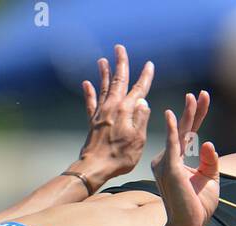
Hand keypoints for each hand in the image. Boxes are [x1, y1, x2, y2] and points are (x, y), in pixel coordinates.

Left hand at [74, 44, 153, 186]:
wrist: (95, 167)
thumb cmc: (119, 156)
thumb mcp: (138, 140)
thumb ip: (141, 119)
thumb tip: (143, 101)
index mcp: (126, 111)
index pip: (138, 90)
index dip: (145, 77)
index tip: (149, 65)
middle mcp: (112, 107)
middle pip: (118, 81)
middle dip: (120, 64)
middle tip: (119, 48)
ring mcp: (101, 113)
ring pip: (103, 88)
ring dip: (104, 73)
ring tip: (102, 60)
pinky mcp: (93, 121)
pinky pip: (90, 102)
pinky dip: (89, 92)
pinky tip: (86, 84)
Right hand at [151, 90, 217, 225]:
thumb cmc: (197, 206)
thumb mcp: (209, 178)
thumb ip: (209, 160)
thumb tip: (207, 142)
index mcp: (177, 160)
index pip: (189, 133)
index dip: (197, 115)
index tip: (203, 97)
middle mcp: (168, 159)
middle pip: (183, 130)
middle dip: (193, 110)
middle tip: (202, 93)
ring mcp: (166, 163)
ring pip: (179, 134)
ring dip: (187, 115)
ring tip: (193, 97)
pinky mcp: (169, 168)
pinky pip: (171, 145)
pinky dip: (171, 130)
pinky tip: (171, 116)